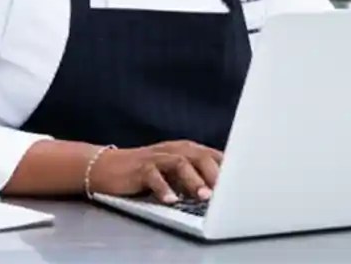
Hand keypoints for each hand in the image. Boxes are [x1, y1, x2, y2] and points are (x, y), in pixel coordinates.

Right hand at [87, 140, 222, 203]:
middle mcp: (175, 150)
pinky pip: (154, 177)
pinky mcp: (140, 168)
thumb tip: (221, 193)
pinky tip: (171, 201)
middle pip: (200, 157)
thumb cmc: (149, 172)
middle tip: (226, 192)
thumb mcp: (176, 174)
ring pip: (180, 164)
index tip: (242, 182)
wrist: (108, 168)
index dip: (229, 168)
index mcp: (188, 150)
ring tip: (204, 197)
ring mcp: (157, 158)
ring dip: (194, 181)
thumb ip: (197, 179)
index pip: (214, 156)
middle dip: (214, 174)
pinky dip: (163, 189)